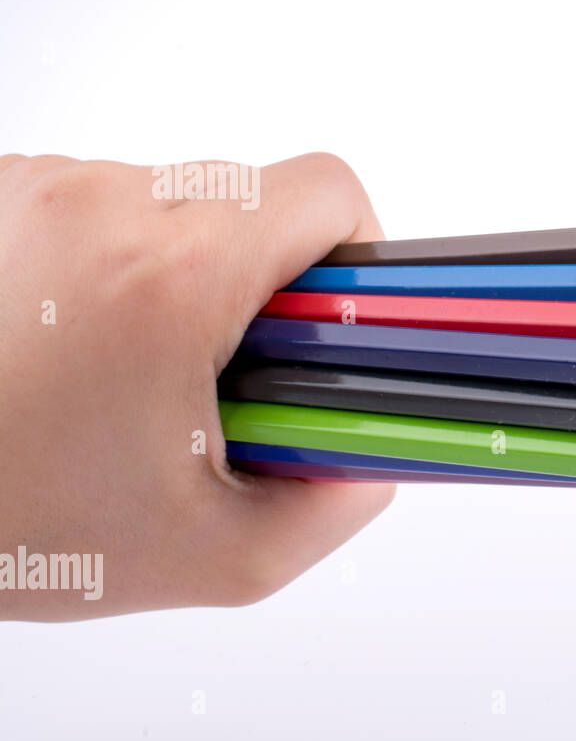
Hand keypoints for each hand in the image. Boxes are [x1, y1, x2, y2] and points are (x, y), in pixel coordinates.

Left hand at [0, 153, 394, 620]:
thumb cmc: (5, 520)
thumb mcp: (207, 553)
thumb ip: (330, 506)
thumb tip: (373, 458)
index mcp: (176, 271)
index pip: (330, 194)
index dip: (358, 258)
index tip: (334, 321)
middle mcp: (102, 201)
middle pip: (251, 202)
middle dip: (260, 287)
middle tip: (220, 377)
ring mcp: (32, 188)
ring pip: (170, 205)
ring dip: (176, 278)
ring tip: (120, 373)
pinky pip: (92, 210)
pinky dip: (102, 270)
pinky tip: (62, 348)